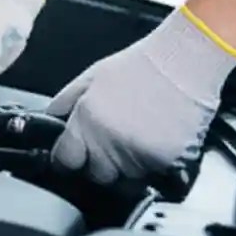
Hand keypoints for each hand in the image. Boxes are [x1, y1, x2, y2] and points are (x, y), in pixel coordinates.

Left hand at [46, 8, 235, 183]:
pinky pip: (154, 173)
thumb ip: (66, 103)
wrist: (185, 59)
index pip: (65, 160)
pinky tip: (158, 136)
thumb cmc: (142, 64)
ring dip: (130, 163)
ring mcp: (137, 152)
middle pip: (96, 174)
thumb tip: (50, 121)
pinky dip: (156, 162)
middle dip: (101, 164)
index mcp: (86, 120)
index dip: (69, 159)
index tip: (75, 157)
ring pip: (127, 176)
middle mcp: (109, 140)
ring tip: (141, 132)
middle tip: (115, 141)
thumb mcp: (92, 77)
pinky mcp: (165, 159)